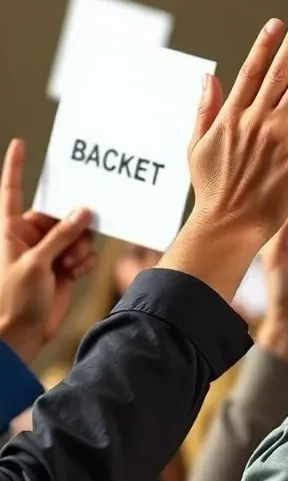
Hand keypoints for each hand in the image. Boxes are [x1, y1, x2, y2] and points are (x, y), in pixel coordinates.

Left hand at [0, 139, 96, 361]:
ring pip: (76, 234)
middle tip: (83, 229)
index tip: (20, 144)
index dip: (15, 168)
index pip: (11, 192)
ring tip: (72, 264)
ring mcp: (48, 252)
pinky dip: (83, 261)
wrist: (20, 335)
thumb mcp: (35, 262)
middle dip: (73, 223)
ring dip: (80, 247)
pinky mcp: (64, 268)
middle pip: (59, 215)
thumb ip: (61, 235)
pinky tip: (76, 272)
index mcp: (11, 230)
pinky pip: (82, 253)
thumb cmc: (12, 299)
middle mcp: (30, 237)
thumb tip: (83, 212)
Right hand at [160, 16, 287, 302]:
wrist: (229, 225)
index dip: (265, 44)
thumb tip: (208, 76)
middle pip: (283, 74)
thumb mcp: (196, 146)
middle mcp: (258, 122)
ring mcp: (281, 140)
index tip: (277, 23)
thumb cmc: (211, 189)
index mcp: (232, 117)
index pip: (251, 71)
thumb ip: (206, 110)